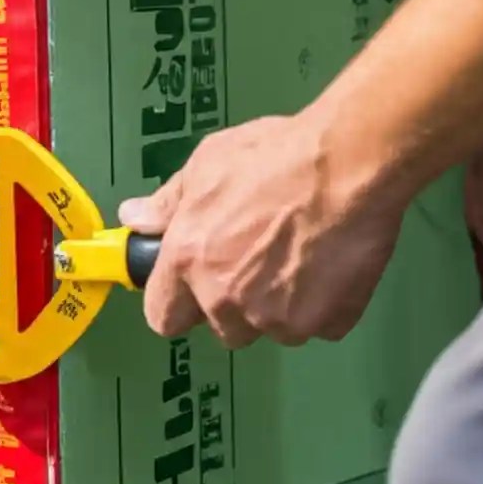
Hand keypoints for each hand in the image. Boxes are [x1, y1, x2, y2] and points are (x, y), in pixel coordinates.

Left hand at [118, 112, 405, 347]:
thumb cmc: (273, 155)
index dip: (176, 304)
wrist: (349, 163)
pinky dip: (323, 304)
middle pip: (223, 327)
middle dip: (235, 303)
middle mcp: (227, 300)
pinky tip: (331, 263)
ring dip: (279, 306)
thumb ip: (167, 202)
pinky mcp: (326, 322)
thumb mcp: (207, 164)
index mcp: (188, 263)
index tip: (190, 288)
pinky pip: (318, 324)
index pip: (162, 317)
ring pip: (272, 328)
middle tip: (258, 258)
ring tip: (300, 255)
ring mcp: (279, 318)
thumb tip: (133, 219)